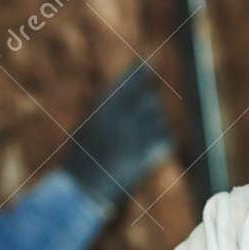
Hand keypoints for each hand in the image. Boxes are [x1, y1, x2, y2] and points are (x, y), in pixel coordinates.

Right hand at [61, 64, 173, 213]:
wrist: (83, 188)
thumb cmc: (84, 156)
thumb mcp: (91, 125)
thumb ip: (112, 106)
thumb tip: (139, 87)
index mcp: (103, 108)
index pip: (128, 81)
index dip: (140, 70)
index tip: (149, 61)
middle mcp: (121, 116)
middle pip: (150, 97)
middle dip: (148, 106)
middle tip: (136, 122)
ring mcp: (135, 134)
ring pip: (158, 119)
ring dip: (152, 127)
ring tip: (133, 144)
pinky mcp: (147, 152)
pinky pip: (165, 138)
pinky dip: (159, 143)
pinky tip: (144, 154)